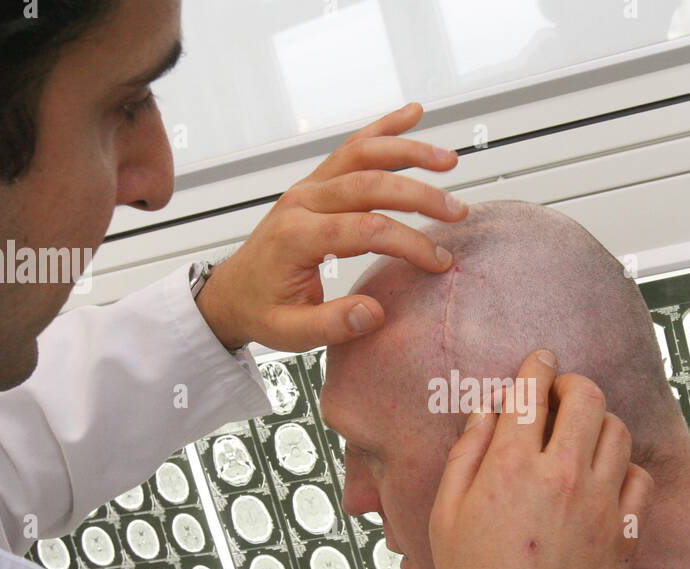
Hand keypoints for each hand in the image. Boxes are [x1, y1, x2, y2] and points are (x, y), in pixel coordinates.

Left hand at [197, 102, 466, 351]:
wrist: (233, 292)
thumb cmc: (263, 309)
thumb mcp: (290, 332)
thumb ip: (332, 324)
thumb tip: (374, 312)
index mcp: (297, 237)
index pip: (365, 229)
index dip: (408, 243)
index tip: (439, 262)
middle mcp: (303, 202)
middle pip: (369, 183)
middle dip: (419, 195)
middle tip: (457, 212)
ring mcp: (309, 187)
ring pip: (362, 154)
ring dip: (408, 152)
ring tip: (449, 161)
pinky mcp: (317, 183)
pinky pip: (351, 148)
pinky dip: (383, 129)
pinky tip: (412, 115)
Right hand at [428, 349, 653, 568]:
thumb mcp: (446, 519)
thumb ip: (466, 456)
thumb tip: (486, 412)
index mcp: (510, 468)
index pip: (531, 391)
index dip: (536, 365)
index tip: (539, 360)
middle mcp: (561, 476)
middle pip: (586, 396)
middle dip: (573, 383)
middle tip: (563, 393)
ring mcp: (600, 503)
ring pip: (618, 431)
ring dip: (600, 422)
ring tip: (583, 435)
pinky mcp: (626, 532)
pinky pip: (641, 477)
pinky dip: (625, 468)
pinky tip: (605, 478)